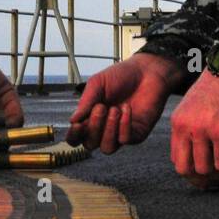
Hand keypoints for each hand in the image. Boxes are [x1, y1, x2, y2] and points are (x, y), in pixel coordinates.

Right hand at [66, 53, 186, 153]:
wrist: (147, 70)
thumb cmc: (121, 76)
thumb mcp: (98, 83)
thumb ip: (85, 102)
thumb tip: (72, 121)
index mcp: (90, 118)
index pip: (76, 137)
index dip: (73, 136)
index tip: (77, 125)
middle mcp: (103, 129)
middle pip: (90, 144)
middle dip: (93, 128)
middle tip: (101, 107)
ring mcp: (120, 133)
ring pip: (107, 148)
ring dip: (108, 131)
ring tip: (114, 109)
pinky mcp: (137, 134)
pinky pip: (125, 139)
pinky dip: (124, 125)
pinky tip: (126, 108)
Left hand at [170, 71, 218, 187]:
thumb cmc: (218, 85)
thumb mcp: (193, 106)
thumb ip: (191, 127)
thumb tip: (198, 153)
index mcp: (177, 122)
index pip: (176, 159)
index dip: (190, 172)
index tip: (205, 175)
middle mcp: (185, 127)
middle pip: (185, 169)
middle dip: (201, 179)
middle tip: (217, 180)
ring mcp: (203, 130)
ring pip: (204, 169)